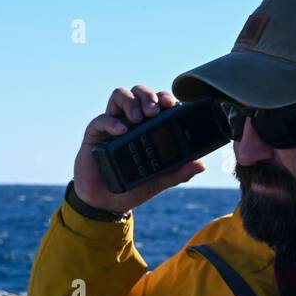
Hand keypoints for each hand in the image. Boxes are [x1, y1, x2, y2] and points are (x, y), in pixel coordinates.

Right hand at [72, 84, 206, 212]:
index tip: (172, 104)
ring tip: (138, 117)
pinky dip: (112, 121)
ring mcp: (112, 124)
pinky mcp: (95, 134)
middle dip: (148, 96)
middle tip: (154, 111)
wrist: (107, 203)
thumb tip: (201, 164)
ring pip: (120, 95)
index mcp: (148, 127)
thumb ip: (178, 172)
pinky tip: (121, 130)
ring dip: (131, 101)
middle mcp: (130, 121)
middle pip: (139, 93)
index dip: (165, 98)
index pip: (158, 103)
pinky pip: (102, 119)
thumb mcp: (160, 181)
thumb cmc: (133, 188)